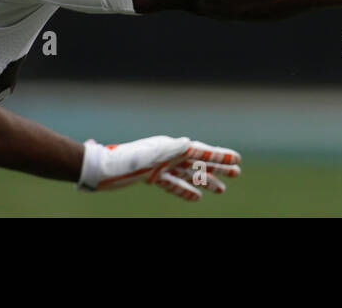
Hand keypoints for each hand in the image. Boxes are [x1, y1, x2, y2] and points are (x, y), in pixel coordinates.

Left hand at [78, 135, 240, 199]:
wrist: (103, 170)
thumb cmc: (125, 161)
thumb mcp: (149, 155)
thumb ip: (170, 149)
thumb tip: (190, 143)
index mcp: (171, 147)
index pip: (200, 151)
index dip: (219, 155)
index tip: (237, 159)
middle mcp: (169, 154)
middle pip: (199, 162)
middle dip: (218, 167)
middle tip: (237, 173)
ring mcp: (162, 166)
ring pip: (189, 175)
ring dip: (206, 181)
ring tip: (222, 190)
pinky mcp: (153, 177)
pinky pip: (174, 185)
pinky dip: (186, 190)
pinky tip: (196, 197)